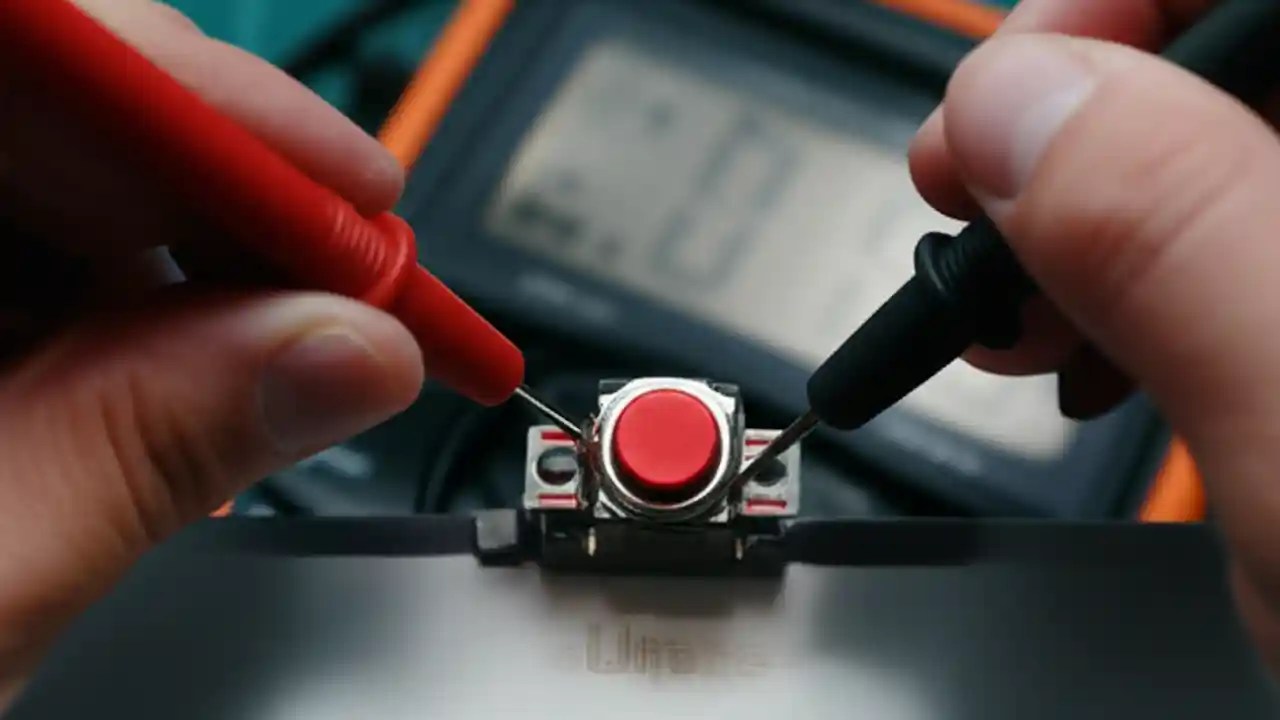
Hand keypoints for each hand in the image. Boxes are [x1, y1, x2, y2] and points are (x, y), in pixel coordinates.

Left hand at [0, 0, 422, 703]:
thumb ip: (149, 450)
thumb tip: (345, 351)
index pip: (23, 54)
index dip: (199, 103)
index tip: (346, 192)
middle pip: (42, 99)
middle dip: (216, 189)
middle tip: (339, 285)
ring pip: (42, 172)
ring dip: (182, 257)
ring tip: (260, 353)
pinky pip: (17, 243)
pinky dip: (121, 298)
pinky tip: (165, 368)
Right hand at [911, 0, 1279, 668]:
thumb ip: (1179, 240)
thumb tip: (1019, 109)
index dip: (1115, 10)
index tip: (1004, 109)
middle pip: (1220, 50)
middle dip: (1065, 120)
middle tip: (972, 207)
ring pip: (1198, 145)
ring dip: (1068, 212)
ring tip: (1013, 309)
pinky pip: (1203, 237)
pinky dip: (1109, 278)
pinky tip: (1083, 347)